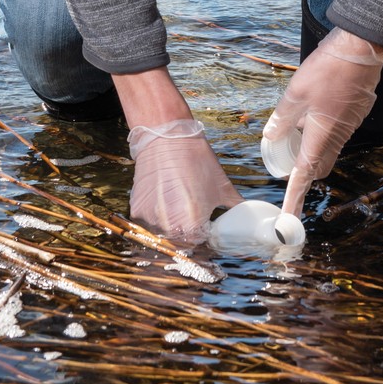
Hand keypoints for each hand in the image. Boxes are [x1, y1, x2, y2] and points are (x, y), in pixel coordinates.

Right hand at [127, 119, 241, 239]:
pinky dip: (156, 219)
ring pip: (163, 236)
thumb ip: (235, 207)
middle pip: (181, 244)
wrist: (166, 138)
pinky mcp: (137, 210)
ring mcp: (150, 218)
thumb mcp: (222, 185)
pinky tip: (164, 203)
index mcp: (193, 222)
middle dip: (189, 236)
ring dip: (171, 229)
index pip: (200, 246)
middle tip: (193, 220)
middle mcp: (169, 224)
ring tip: (177, 209)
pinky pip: (148, 224)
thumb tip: (245, 218)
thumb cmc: (195, 159)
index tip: (206, 230)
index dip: (205, 239)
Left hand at [263, 28, 382, 217]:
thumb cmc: (327, 70)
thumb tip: (271, 136)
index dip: (295, 198)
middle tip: (284, 162)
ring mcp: (349, 125)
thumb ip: (282, 118)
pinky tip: (312, 111)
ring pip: (328, 147)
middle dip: (303, 172)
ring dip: (312, 147)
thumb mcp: (296, 92)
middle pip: (319, 165)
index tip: (289, 218)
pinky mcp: (355, 113)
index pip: (305, 175)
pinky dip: (322, 131)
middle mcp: (337, 136)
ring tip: (294, 131)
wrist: (362, 50)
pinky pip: (336, 131)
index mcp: (321, 136)